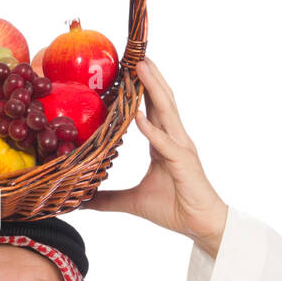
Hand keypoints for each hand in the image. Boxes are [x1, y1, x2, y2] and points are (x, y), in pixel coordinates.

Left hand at [83, 56, 228, 257]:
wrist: (200, 225)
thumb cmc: (173, 208)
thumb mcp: (132, 202)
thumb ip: (107, 199)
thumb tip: (81, 201)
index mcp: (162, 143)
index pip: (151, 109)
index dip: (141, 90)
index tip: (126, 71)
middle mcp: (173, 139)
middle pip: (160, 101)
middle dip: (148, 78)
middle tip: (134, 55)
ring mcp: (180, 148)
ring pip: (165, 112)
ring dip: (152, 89)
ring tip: (139, 69)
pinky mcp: (183, 162)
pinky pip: (164, 143)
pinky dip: (151, 129)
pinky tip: (139, 116)